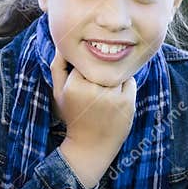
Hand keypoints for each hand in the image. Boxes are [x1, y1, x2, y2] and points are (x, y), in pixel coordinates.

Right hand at [51, 48, 136, 188]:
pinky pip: (129, 81)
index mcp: (74, 85)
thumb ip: (57, 65)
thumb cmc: (74, 115)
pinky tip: (115, 101)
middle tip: (95, 91)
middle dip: (100, 73)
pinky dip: (125, 86)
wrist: (91, 146)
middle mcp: (93, 90)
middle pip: (101, 65)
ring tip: (104, 97)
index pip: (84, 61)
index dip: (85, 70)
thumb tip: (65, 43)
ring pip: (116, 71)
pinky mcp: (127, 102)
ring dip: (113, 79)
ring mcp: (112, 96)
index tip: (82, 85)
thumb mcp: (58, 91)